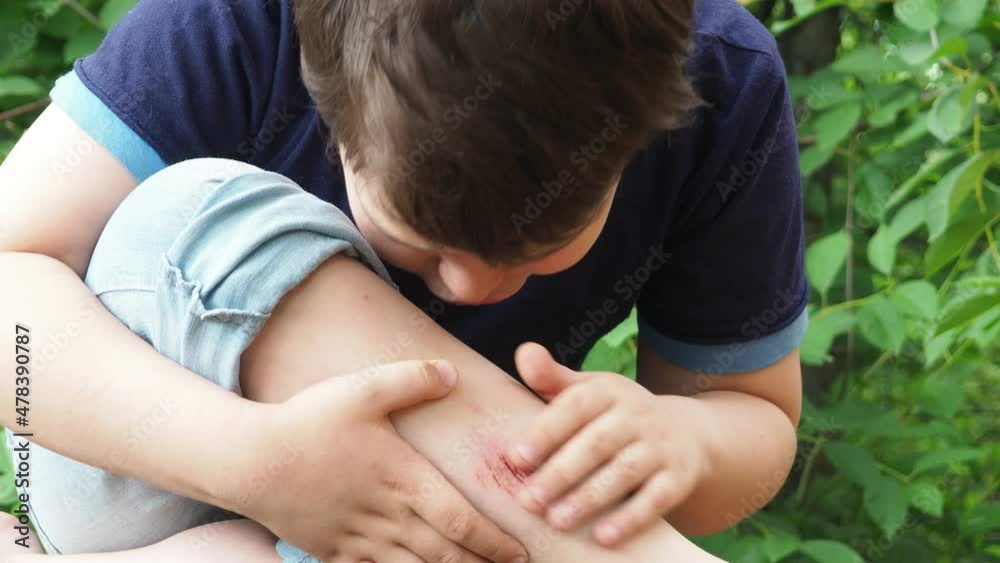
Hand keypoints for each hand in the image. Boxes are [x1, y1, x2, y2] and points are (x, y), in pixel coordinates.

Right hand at [236, 360, 528, 562]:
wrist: (251, 460)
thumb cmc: (310, 421)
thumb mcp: (364, 388)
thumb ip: (413, 379)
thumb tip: (453, 375)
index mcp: (403, 480)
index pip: (462, 521)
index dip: (494, 541)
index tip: (519, 552)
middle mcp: (388, 517)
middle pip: (446, 555)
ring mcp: (360, 540)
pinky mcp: (333, 553)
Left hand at [507, 343, 711, 546]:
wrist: (687, 433)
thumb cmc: (617, 415)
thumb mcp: (589, 391)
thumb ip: (551, 378)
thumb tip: (524, 351)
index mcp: (608, 391)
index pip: (575, 407)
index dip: (545, 432)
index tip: (516, 458)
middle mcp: (637, 415)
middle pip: (596, 443)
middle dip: (560, 473)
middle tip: (528, 501)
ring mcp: (660, 446)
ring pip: (624, 472)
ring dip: (589, 498)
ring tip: (556, 521)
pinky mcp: (679, 477)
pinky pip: (656, 499)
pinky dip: (631, 518)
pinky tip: (603, 537)